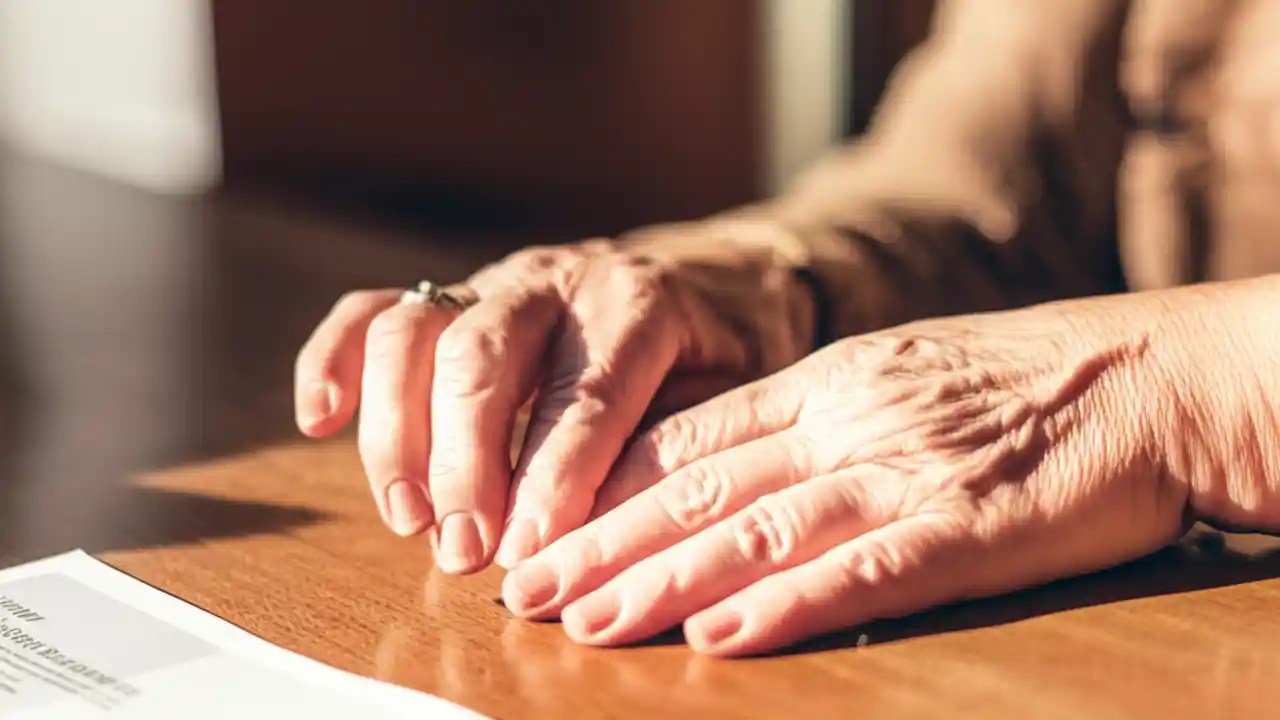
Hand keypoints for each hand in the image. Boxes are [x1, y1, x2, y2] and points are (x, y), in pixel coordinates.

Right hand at [293, 220, 814, 572]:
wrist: (720, 271)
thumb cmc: (725, 344)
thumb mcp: (731, 393)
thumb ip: (668, 444)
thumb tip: (598, 524)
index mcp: (638, 302)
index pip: (583, 395)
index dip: (554, 480)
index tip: (531, 550)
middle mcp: (558, 280)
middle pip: (481, 359)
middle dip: (463, 465)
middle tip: (461, 551)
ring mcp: (498, 282)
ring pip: (415, 333)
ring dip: (398, 432)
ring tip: (410, 518)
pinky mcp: (458, 296)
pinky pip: (375, 313)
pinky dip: (334, 361)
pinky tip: (320, 419)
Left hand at [502, 292, 1212, 654]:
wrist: (1150, 373)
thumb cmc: (1024, 378)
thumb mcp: (895, 372)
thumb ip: (810, 414)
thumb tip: (724, 458)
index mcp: (826, 382)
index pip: (690, 435)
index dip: (605, 485)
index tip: (540, 524)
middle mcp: (846, 422)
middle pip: (700, 486)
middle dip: (604, 541)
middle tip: (526, 588)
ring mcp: (903, 472)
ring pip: (758, 528)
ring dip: (664, 579)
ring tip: (588, 620)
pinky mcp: (969, 527)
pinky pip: (865, 570)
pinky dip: (789, 604)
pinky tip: (723, 636)